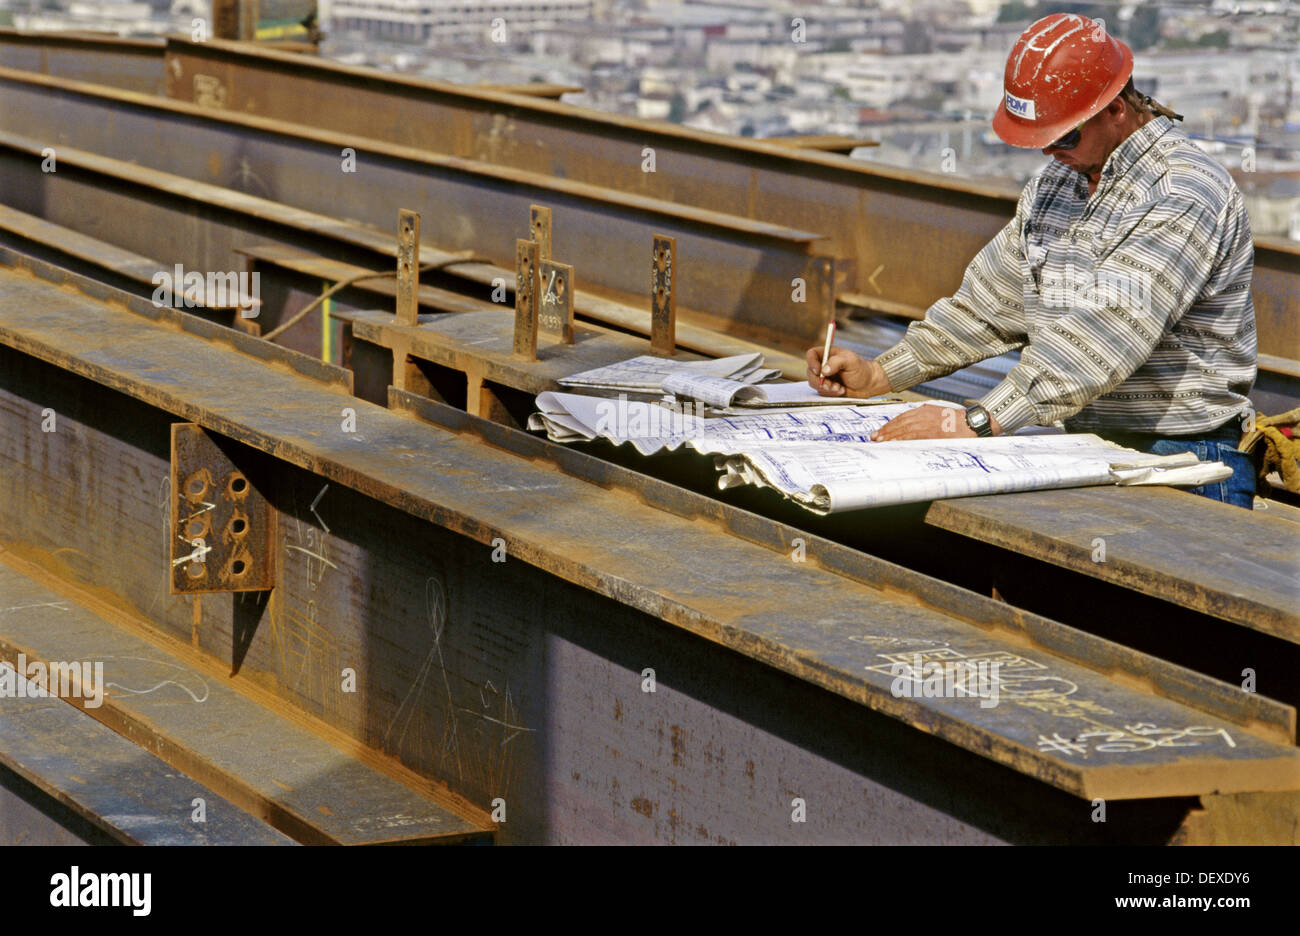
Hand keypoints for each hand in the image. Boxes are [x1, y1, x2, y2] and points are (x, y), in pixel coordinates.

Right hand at [805, 345, 891, 397]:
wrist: (869, 384)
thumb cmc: (861, 369)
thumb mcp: (851, 361)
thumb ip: (837, 362)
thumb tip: (823, 370)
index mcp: (828, 354)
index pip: (811, 355)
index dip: (811, 362)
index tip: (818, 371)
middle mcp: (823, 365)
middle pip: (810, 372)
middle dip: (820, 381)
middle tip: (831, 385)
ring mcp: (824, 377)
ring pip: (814, 384)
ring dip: (826, 388)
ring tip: (840, 388)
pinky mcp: (827, 388)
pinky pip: (821, 392)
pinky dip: (830, 393)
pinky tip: (841, 390)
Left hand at [871, 403, 998, 440]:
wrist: (973, 423)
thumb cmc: (958, 422)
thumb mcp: (939, 415)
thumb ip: (925, 419)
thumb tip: (912, 429)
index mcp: (925, 409)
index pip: (902, 417)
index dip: (890, 425)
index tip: (880, 431)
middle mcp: (924, 414)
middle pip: (900, 422)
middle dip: (886, 430)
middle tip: (875, 437)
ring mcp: (927, 422)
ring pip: (903, 429)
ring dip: (890, 435)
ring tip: (880, 441)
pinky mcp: (932, 431)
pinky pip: (912, 436)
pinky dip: (901, 439)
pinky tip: (893, 443)